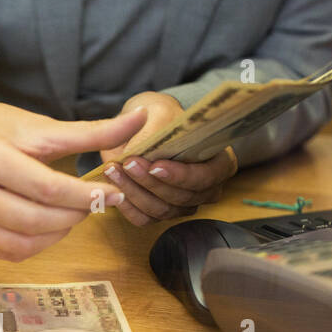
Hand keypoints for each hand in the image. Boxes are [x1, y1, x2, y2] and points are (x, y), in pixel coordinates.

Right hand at [0, 100, 146, 260]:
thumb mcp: (41, 125)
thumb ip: (92, 132)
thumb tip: (142, 119)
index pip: (45, 188)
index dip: (85, 196)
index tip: (112, 194)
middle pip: (34, 219)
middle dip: (73, 216)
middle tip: (93, 206)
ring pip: (21, 244)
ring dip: (57, 235)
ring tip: (71, 215)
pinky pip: (7, 252)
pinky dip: (36, 244)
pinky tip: (48, 225)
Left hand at [98, 91, 238, 226]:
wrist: (141, 128)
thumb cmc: (159, 118)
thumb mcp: (159, 112)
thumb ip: (154, 128)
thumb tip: (140, 150)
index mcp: (218, 162)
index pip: (206, 177)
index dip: (182, 176)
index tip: (156, 166)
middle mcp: (205, 189)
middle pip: (182, 198)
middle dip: (152, 183)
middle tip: (128, 163)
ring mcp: (182, 205)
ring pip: (161, 210)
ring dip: (135, 192)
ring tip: (114, 170)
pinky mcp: (159, 214)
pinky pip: (144, 219)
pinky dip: (127, 206)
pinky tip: (113, 188)